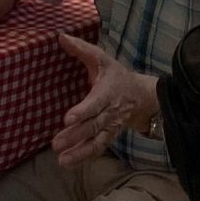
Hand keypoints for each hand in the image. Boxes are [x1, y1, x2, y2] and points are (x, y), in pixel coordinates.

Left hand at [51, 32, 158, 166]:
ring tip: (62, 160)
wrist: (142, 96)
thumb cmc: (117, 76)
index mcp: (107, 92)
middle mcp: (110, 112)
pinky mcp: (109, 137)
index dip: (83, 111)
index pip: (95, 103)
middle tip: (56, 143)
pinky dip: (85, 158)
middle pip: (93, 126)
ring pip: (96, 142)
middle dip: (75, 136)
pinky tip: (69, 164)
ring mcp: (110, 127)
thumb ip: (81, 49)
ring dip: (79, 152)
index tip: (68, 118)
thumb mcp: (102, 59)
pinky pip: (98, 149)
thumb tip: (60, 36)